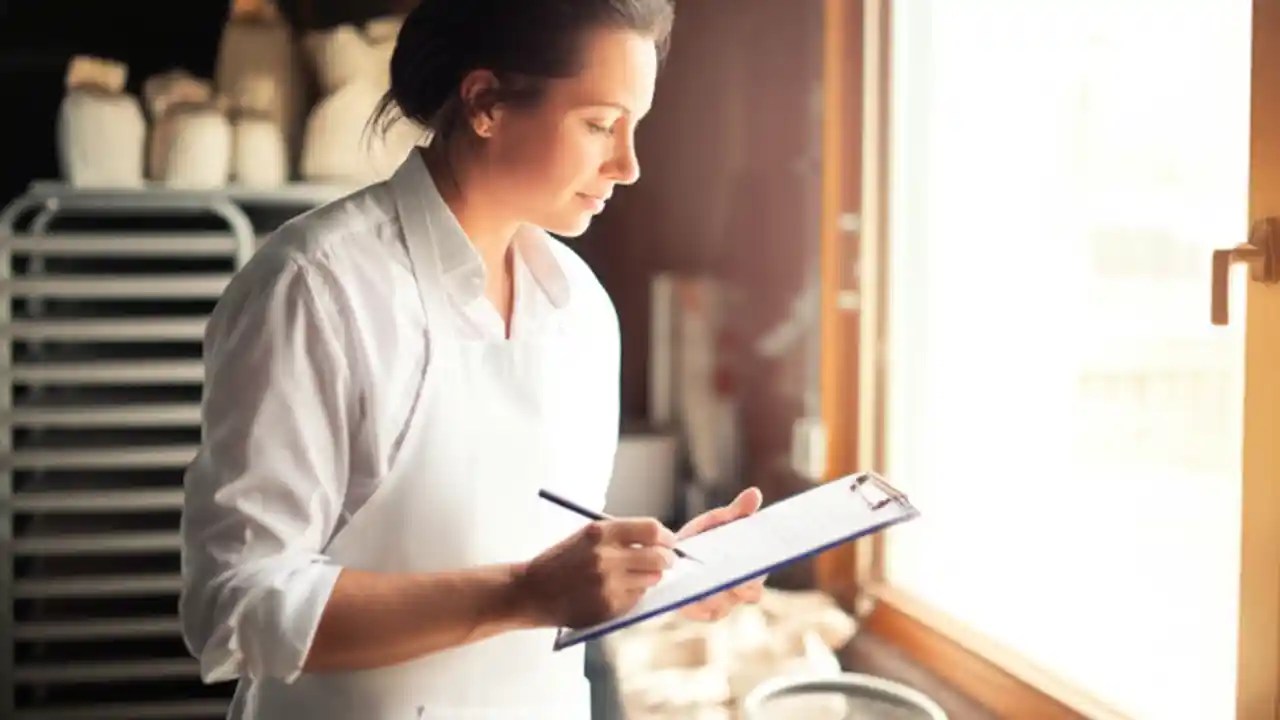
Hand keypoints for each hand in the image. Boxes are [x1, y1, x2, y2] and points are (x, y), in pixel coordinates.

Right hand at [515, 518, 676, 628]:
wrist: (533, 592)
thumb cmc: (562, 561)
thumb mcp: (587, 536)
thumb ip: (621, 536)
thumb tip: (659, 541)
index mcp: (601, 533)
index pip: (651, 530)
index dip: (666, 536)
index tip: (669, 541)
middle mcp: (606, 558)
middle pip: (659, 557)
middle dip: (668, 559)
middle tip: (668, 560)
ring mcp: (609, 585)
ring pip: (652, 579)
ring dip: (649, 577)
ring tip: (632, 576)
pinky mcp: (609, 607)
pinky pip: (637, 598)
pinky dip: (633, 594)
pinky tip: (615, 591)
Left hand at [676, 487, 767, 620]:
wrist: (673, 557)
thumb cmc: (703, 540)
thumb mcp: (717, 522)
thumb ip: (736, 512)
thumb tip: (755, 493)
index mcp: (751, 568)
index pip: (763, 571)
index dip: (763, 568)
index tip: (758, 560)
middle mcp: (742, 589)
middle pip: (751, 592)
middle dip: (743, 584)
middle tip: (734, 574)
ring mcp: (724, 603)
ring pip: (727, 603)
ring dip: (718, 594)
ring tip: (707, 584)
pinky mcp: (703, 612)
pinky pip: (705, 612)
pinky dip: (700, 605)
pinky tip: (693, 595)